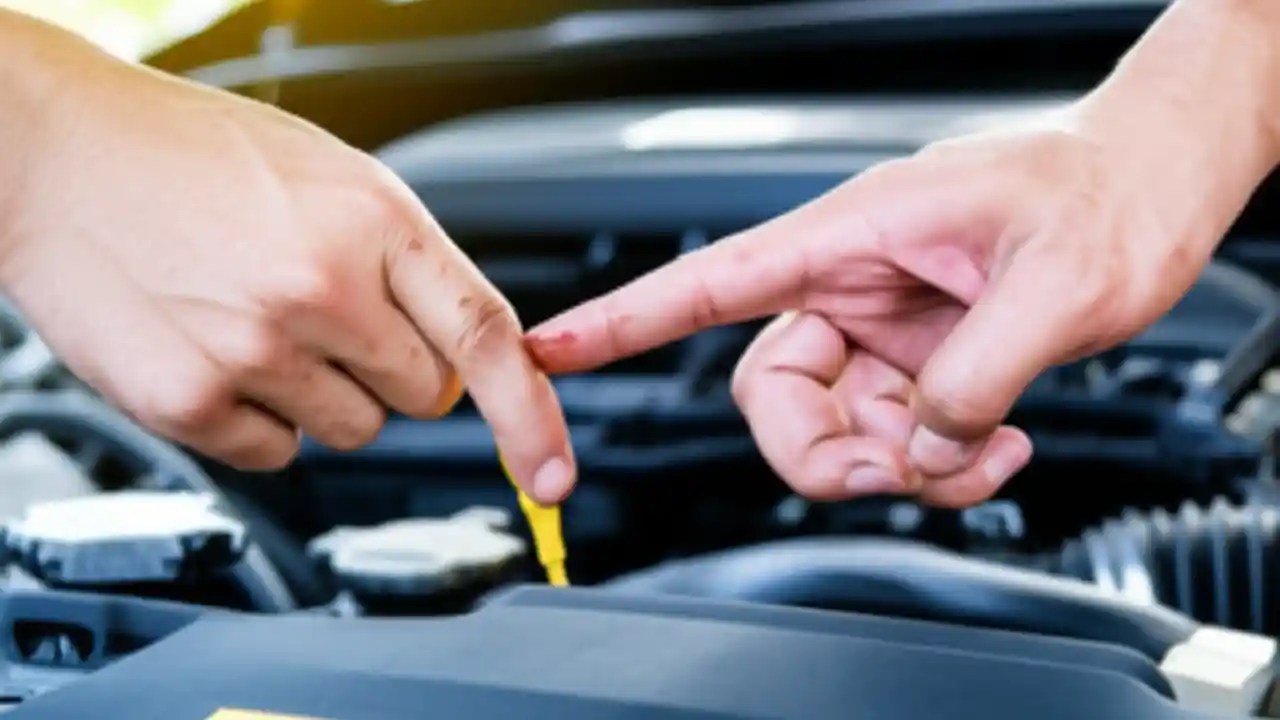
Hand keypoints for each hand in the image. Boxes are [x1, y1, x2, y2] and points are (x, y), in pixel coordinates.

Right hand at [0, 15, 573, 493]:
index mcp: (373, 220)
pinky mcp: (189, 401)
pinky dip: (261, 418)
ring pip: (353, 430)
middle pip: (424, 397)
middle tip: (338, 317)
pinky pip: (276, 453)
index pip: (487, 338)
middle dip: (398, 371)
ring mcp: (254, 350)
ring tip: (265, 323)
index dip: (533, 415)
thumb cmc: (193, 155)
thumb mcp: (332, 175)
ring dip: (327, 394)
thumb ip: (407, 262)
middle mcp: (322, 288)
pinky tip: (222, 351)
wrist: (55, 156)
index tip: (554, 471)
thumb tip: (474, 347)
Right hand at [527, 2, 1279, 503]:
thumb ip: (970, 379)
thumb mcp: (1054, 283)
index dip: (623, 319)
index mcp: (849, 235)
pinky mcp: (919, 362)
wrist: (1154, 188)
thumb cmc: (1103, 190)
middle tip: (906, 467)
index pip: (709, 280)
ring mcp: (882, 330)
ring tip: (988, 447)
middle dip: (830, 457)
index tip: (551, 347)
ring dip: (906, 466)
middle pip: (773, 398)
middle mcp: (850, 286)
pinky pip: (895, 438)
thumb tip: (919, 448)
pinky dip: (943, 463)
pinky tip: (998, 443)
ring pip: (836, 431)